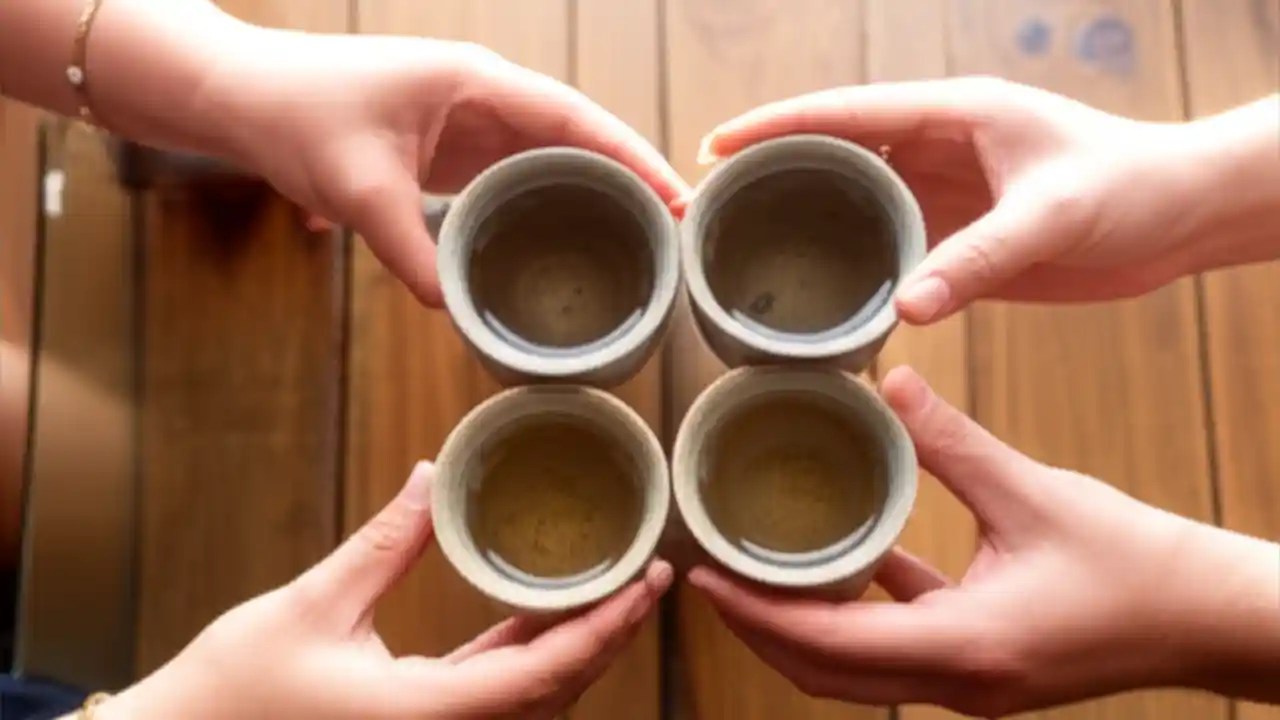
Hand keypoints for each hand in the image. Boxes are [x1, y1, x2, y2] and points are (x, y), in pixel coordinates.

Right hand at [99, 463, 672, 719]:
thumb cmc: (232, 692)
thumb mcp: (311, 607)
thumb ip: (383, 546)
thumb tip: (428, 474)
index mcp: (426, 716)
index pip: (543, 673)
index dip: (606, 628)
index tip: (649, 582)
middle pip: (554, 693)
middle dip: (608, 636)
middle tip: (650, 575)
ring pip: (532, 704)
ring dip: (575, 651)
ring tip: (612, 590)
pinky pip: (495, 703)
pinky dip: (529, 662)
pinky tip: (543, 619)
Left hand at [204, 24, 687, 306]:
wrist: (244, 98)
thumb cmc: (298, 117)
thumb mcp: (358, 188)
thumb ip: (410, 251)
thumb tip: (453, 311)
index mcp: (476, 83)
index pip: (575, 118)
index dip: (631, 155)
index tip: (677, 193)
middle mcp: (483, 96)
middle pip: (577, 136)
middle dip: (628, 176)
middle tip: (677, 229)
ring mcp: (468, 121)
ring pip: (549, 156)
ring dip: (593, 191)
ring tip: (640, 239)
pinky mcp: (450, 148)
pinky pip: (515, 175)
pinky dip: (548, 203)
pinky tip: (567, 239)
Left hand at [688, 367, 1279, 716]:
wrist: (1211, 620)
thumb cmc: (1139, 565)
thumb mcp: (1037, 493)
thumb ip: (955, 444)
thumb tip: (896, 383)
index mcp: (961, 646)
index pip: (827, 644)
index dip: (756, 613)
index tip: (703, 578)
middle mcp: (955, 682)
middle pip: (825, 673)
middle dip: (761, 630)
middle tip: (710, 577)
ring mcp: (970, 684)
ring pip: (858, 671)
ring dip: (803, 630)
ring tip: (758, 573)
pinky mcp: (985, 668)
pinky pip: (903, 647)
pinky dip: (863, 615)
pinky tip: (849, 564)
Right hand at [698, 77, 1214, 322]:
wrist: (1178, 219)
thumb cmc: (1128, 190)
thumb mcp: (1051, 216)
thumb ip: (978, 260)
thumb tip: (903, 308)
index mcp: (954, 114)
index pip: (847, 113)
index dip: (778, 125)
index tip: (717, 144)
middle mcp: (938, 149)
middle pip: (835, 156)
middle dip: (771, 174)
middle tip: (707, 205)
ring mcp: (944, 194)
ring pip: (855, 205)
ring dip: (804, 224)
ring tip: (742, 249)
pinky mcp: (958, 238)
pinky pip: (891, 250)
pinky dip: (853, 269)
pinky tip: (818, 294)